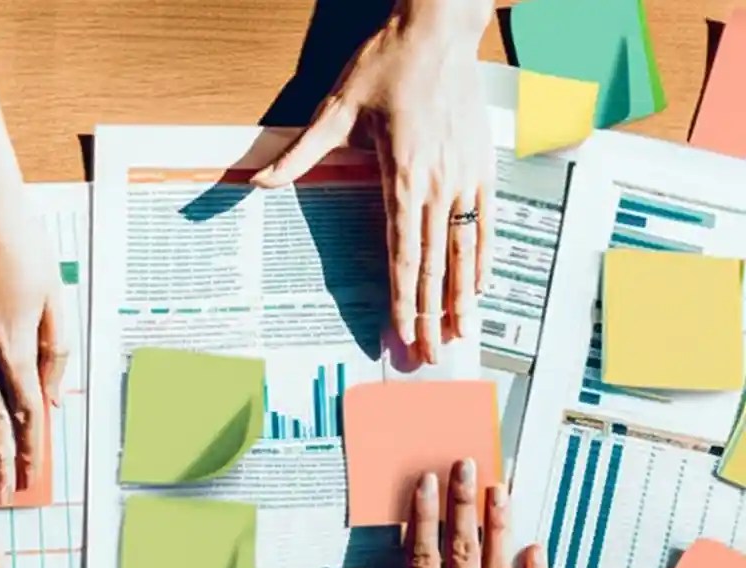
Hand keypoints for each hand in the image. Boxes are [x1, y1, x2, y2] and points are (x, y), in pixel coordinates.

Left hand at [253, 0, 495, 362]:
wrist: (438, 30)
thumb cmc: (385, 65)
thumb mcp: (334, 108)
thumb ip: (299, 153)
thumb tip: (259, 182)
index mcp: (403, 177)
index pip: (403, 256)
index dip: (403, 301)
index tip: (401, 335)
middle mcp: (439, 185)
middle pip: (435, 266)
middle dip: (431, 316)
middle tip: (432, 356)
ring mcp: (466, 177)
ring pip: (465, 252)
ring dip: (463, 298)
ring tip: (462, 336)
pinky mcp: (483, 166)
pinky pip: (486, 223)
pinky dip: (484, 258)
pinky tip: (481, 288)